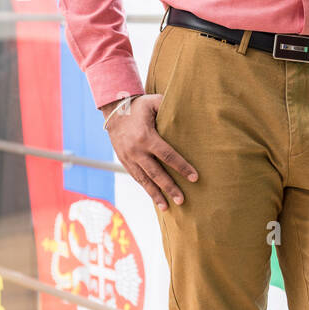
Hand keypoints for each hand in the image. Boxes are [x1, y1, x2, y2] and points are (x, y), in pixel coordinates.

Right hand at [102, 94, 198, 211]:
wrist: (114, 112)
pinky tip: (156, 198)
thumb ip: (168, 107)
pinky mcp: (124, 161)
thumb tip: (190, 110)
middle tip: (182, 200)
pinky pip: (137, 178)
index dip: (182, 167)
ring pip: (144, 180)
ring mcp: (129, 158)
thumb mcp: (153, 102)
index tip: (194, 177)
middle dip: (169, 188)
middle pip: (156, 173)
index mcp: (146, 137)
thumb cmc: (139, 106)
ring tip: (168, 207)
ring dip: (156, 195)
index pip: (167, 155)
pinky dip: (146, 188)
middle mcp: (136, 151)